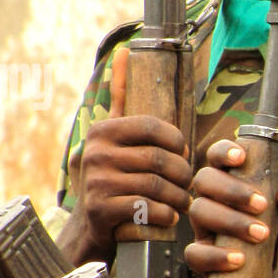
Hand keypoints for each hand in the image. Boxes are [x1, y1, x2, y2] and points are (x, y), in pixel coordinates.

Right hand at [66, 45, 190, 265]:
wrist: (90, 226)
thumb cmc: (113, 176)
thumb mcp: (114, 136)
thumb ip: (121, 97)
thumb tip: (123, 51)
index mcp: (102, 130)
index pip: (152, 126)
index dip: (176, 142)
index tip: (182, 154)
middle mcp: (94, 153)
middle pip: (159, 159)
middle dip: (182, 175)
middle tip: (188, 185)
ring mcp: (96, 181)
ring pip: (157, 185)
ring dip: (178, 197)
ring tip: (182, 202)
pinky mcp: (101, 210)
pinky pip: (147, 208)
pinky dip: (165, 215)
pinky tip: (167, 217)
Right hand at [186, 138, 277, 277]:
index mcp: (239, 183)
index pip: (219, 156)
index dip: (223, 151)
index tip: (242, 157)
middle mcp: (218, 202)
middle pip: (204, 179)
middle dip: (231, 189)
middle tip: (262, 205)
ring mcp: (208, 230)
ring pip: (198, 210)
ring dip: (230, 220)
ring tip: (262, 234)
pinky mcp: (204, 260)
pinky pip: (194, 253)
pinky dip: (216, 255)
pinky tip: (240, 260)